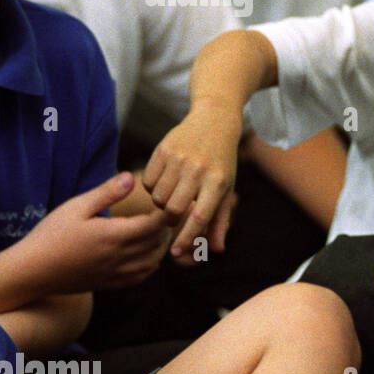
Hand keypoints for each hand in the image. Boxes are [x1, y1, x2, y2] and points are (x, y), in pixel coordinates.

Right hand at [21, 173, 172, 291]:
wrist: (34, 270)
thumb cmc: (51, 235)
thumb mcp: (76, 207)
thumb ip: (106, 193)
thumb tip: (131, 177)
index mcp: (115, 235)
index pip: (155, 224)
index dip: (166, 213)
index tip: (166, 202)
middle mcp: (121, 256)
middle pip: (158, 243)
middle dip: (166, 228)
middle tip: (165, 214)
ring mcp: (116, 273)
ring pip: (153, 262)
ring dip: (160, 247)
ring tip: (158, 234)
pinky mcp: (109, 283)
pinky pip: (140, 277)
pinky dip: (150, 265)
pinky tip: (146, 256)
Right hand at [142, 103, 243, 257]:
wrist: (213, 120)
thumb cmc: (221, 161)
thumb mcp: (226, 189)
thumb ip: (220, 221)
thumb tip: (216, 250)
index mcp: (218, 182)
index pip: (200, 218)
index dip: (187, 238)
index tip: (175, 253)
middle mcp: (198, 170)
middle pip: (174, 209)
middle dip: (171, 217)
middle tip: (174, 212)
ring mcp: (179, 159)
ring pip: (158, 197)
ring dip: (161, 201)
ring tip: (172, 192)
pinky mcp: (162, 150)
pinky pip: (147, 181)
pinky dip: (152, 186)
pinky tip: (163, 179)